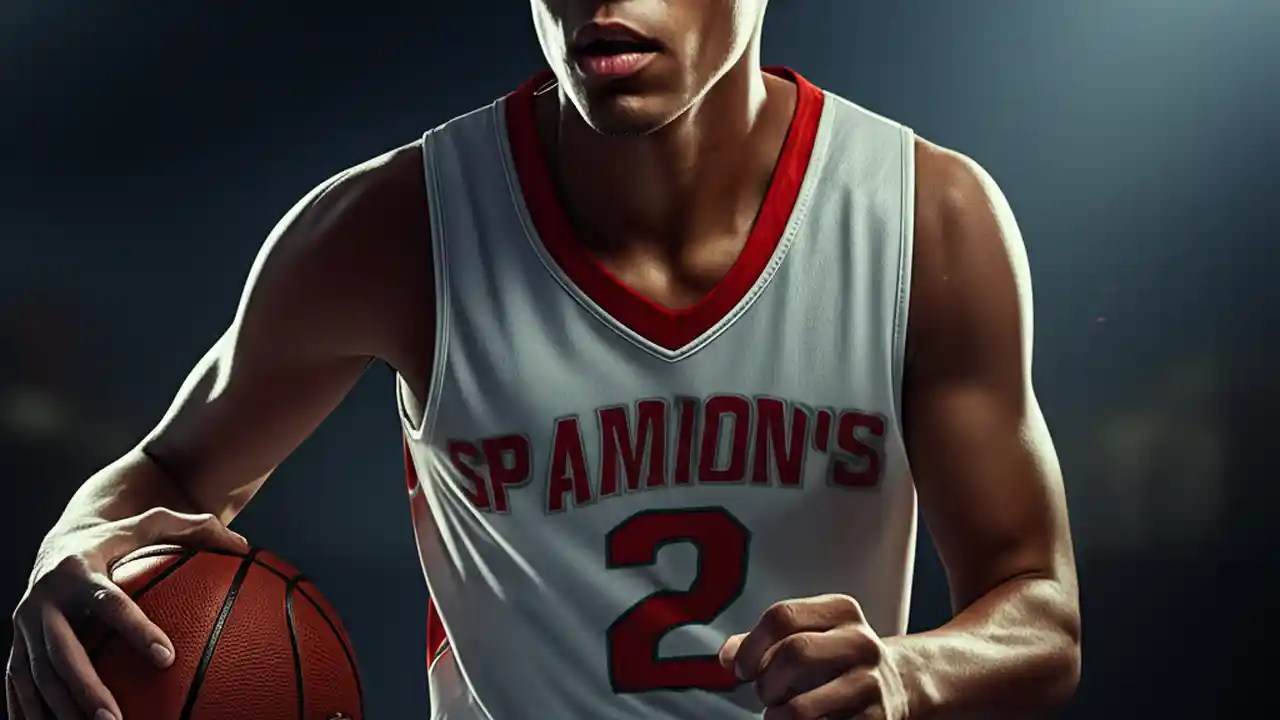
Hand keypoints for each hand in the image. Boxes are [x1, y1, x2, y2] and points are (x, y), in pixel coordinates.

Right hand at [6, 508, 247, 719]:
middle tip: (117, 719)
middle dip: (87, 689)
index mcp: (79, 570)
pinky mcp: (15, 646)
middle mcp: (44, 601)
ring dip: (62, 709)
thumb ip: (196, 530)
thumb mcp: (151, 524)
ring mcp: (24, 627)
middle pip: (63, 652)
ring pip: (38, 677)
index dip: (137, 630)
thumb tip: (244, 545)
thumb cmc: (117, 540)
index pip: (111, 603)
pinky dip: (32, 712)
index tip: (168, 657)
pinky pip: (18, 686)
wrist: (57, 544)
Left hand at [719, 594, 908, 719]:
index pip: (782, 616)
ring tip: (778, 714)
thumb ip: (762, 643)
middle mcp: (860, 641)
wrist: (898, 686)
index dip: (751, 646)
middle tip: (763, 693)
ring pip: (802, 707)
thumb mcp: (807, 636)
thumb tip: (726, 656)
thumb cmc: (835, 660)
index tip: (741, 668)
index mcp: (841, 610)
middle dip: (765, 681)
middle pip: (794, 654)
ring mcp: (871, 682)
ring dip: (778, 716)